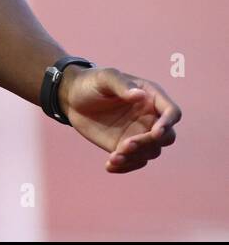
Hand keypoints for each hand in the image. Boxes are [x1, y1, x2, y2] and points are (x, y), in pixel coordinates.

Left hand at [59, 66, 180, 172]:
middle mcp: (151, 118)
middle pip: (166, 137)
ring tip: (114, 156)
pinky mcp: (127, 147)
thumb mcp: (104, 78)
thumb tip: (140, 95)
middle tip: (126, 145)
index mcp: (151, 97)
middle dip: (149, 143)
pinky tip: (110, 165)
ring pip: (151, 152)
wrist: (72, 98)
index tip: (155, 132)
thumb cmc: (91, 83)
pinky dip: (125, 166)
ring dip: (135, 157)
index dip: (168, 123)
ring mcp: (140, 134)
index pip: (172, 112)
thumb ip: (122, 85)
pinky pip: (135, 161)